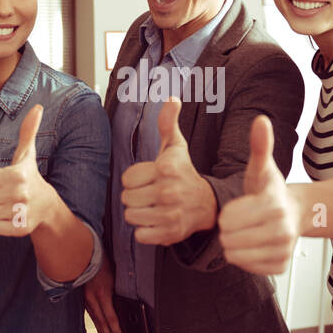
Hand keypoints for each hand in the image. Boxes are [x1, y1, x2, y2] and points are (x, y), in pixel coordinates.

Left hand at [0, 104, 56, 236]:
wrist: (47, 206)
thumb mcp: (26, 155)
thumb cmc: (29, 177)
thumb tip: (37, 107)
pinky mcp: (20, 228)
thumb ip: (28, 131)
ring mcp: (20, 212)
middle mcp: (19, 194)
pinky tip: (7, 217)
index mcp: (16, 174)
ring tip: (3, 205)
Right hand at [83, 255, 123, 332]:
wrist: (83, 254)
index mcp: (102, 294)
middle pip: (102, 323)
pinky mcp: (83, 298)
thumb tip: (123, 303)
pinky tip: (99, 328)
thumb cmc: (101, 262)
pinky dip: (96, 323)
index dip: (116, 332)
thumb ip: (117, 291)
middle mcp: (92, 300)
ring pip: (95, 320)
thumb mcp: (114, 276)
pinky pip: (90, 314)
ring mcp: (86, 299)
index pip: (110, 318)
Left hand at [121, 97, 215, 244]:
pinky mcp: (169, 234)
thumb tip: (171, 98)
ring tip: (153, 207)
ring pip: (130, 216)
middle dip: (135, 196)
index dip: (135, 179)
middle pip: (126, 198)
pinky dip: (145, 231)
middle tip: (151, 194)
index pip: (126, 178)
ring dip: (139, 213)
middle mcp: (168, 192)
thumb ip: (167, 122)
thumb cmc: (183, 171)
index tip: (150, 178)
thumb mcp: (175, 146)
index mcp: (165, 168)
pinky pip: (139, 235)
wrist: (207, 204)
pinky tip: (157, 222)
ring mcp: (169, 214)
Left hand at [218, 115, 298, 274]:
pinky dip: (243, 257)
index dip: (227, 213)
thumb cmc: (269, 190)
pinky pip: (246, 266)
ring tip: (244, 232)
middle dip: (228, 229)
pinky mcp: (280, 267)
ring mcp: (283, 251)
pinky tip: (251, 244)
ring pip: (235, 255)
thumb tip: (260, 120)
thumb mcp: (261, 168)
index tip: (237, 206)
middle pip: (229, 238)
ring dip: (233, 244)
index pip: (228, 218)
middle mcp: (282, 231)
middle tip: (240, 221)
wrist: (293, 213)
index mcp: (273, 206)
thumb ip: (259, 146)